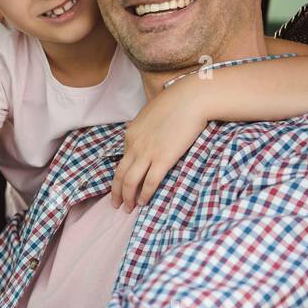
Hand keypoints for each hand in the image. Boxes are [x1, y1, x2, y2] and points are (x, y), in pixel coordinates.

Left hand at [111, 81, 209, 210]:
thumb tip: (148, 134)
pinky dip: (145, 195)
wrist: (190, 99)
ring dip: (128, 198)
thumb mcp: (152, 114)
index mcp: (131, 134)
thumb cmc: (176, 103)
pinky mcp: (163, 159)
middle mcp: (134, 145)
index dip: (120, 176)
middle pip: (120, 174)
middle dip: (116, 192)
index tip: (120, 186)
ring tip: (129, 208)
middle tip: (116, 204)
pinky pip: (149, 182)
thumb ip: (146, 128)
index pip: (122, 161)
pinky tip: (144, 202)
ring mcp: (147, 153)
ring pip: (130, 182)